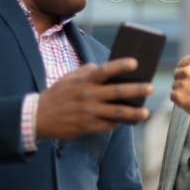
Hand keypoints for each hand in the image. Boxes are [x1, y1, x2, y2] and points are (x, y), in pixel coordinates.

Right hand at [36, 58, 153, 139]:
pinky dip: (119, 122)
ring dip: (134, 113)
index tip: (135, 63)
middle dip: (137, 90)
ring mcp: (89, 112)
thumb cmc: (57, 94)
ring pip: (117, 112)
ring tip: (146, 113)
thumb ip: (87, 71)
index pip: (105, 70)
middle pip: (118, 92)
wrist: (38, 117)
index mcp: (84, 81)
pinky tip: (128, 121)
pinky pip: (108, 124)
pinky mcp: (88, 126)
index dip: (121, 66)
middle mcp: (88, 95)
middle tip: (151, 88)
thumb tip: (103, 66)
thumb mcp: (70, 78)